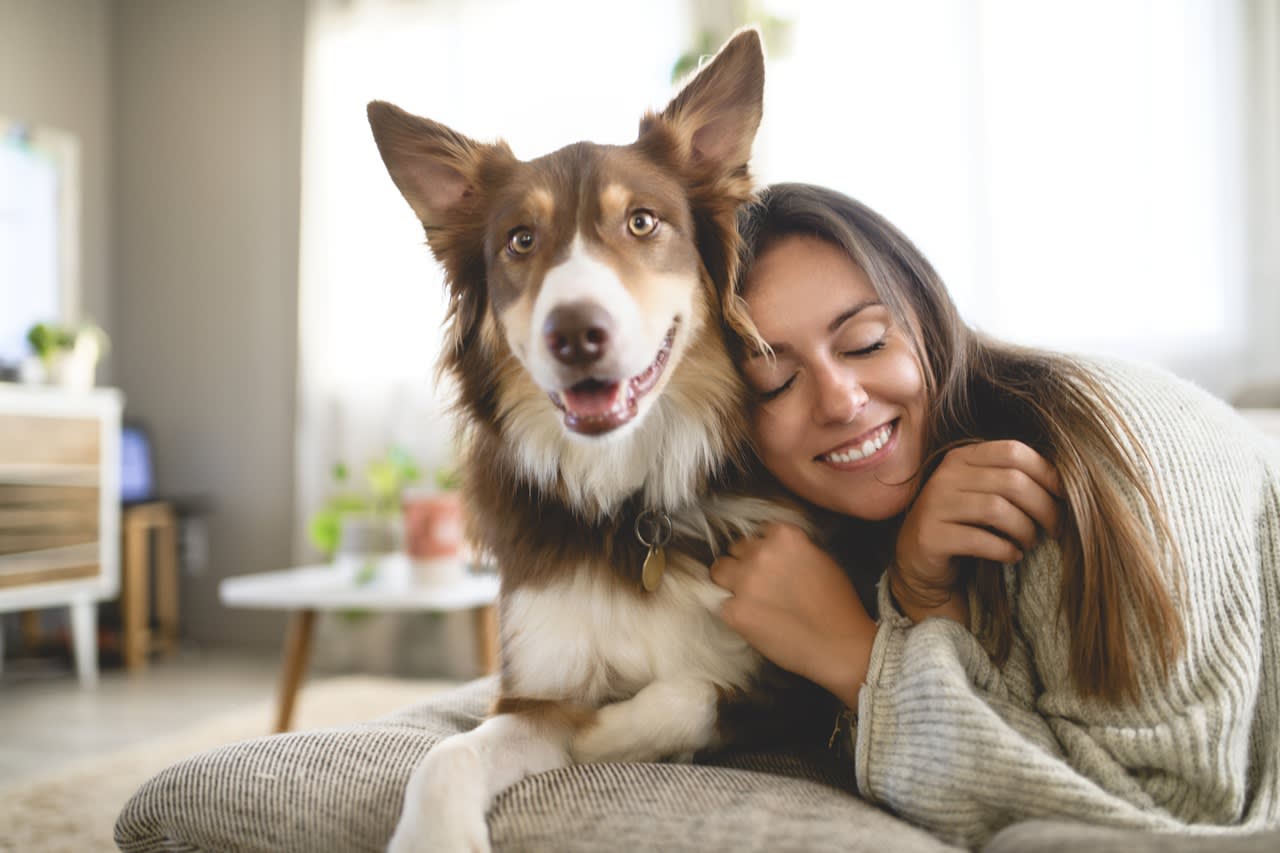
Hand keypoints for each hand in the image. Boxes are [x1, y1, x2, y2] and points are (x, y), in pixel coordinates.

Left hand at [710, 522, 875, 706]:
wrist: (840, 646)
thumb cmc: (838, 605)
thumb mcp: (820, 559)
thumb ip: (793, 548)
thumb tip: (774, 550)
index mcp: (784, 536)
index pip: (759, 532)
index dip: (764, 549)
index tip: (772, 563)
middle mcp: (760, 553)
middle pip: (737, 549)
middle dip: (746, 563)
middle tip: (762, 584)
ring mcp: (744, 581)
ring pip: (719, 570)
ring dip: (730, 581)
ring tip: (748, 598)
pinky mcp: (734, 610)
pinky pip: (720, 602)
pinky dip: (732, 610)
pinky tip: (751, 619)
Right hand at [893, 440, 1062, 622]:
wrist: (921, 561)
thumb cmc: (966, 524)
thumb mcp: (984, 492)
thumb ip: (1012, 479)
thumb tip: (1068, 481)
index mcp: (962, 457)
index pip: (1013, 451)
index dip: (1046, 472)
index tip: (1063, 496)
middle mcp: (945, 476)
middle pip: (1011, 481)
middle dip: (1043, 507)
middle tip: (1054, 528)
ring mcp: (934, 505)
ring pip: (998, 510)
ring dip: (1025, 530)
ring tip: (1029, 542)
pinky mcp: (930, 536)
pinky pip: (980, 540)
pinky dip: (1005, 550)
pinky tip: (1012, 555)